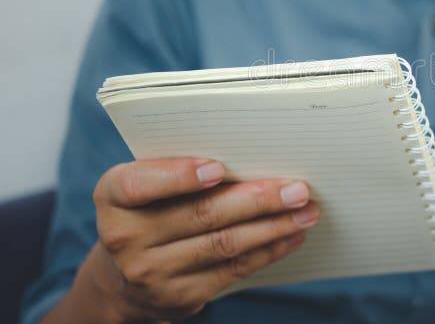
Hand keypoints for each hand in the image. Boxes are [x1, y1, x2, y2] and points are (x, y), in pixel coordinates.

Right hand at [87, 158, 317, 322]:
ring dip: (272, 226)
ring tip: (306, 210)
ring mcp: (151, 272)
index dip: (178, 176)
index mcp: (112, 197)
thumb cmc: (149, 209)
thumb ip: (181, 167)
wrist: (123, 275)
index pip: (138, 184)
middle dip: (256, 200)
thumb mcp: (147, 183)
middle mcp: (124, 238)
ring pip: (224, 244)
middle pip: (200, 215)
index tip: (218, 168)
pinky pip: (233, 270)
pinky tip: (292, 235)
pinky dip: (268, 250)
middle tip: (296, 187)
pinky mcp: (179, 297)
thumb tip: (254, 152)